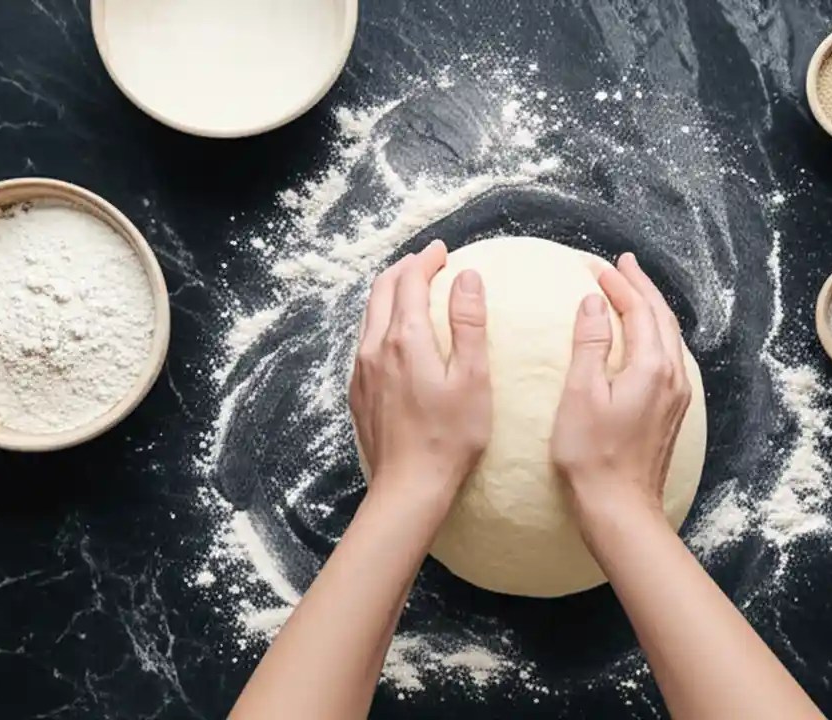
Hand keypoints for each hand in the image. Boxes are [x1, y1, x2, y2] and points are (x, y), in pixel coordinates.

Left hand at [350, 240, 491, 504]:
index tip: (442, 251)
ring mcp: (362, 370)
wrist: (409, 487)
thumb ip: (469, 324)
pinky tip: (395, 333)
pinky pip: (365, 339)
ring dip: (389, 292)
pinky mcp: (358, 390)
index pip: (410, 281)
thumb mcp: (473, 379)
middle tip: (426, 262)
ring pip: (369, 314)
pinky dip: (380, 319)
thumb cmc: (450, 437)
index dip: (426, 260)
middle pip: (381, 290)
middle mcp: (376, 347)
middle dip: (403, 268)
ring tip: (410, 287)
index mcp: (405, 339)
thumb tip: (467, 277)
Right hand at [551, 253, 691, 524]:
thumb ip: (589, 344)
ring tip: (631, 292)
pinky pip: (668, 357)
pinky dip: (653, 334)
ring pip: (669, 337)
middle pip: (661, 318)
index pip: (638, 310)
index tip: (598, 266)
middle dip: (641, 287)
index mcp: (651, 368)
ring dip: (650, 309)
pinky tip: (642, 338)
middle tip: (622, 265)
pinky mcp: (671, 412)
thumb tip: (594, 302)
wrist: (620, 508)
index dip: (619, 284)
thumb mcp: (581, 395)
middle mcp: (672, 377)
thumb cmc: (592, 457)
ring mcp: (676, 396)